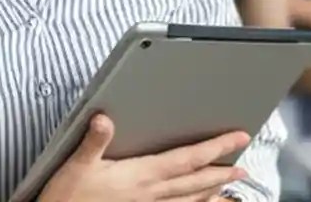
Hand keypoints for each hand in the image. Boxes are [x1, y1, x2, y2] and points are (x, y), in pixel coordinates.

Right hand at [39, 114, 250, 201]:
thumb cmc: (66, 198)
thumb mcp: (75, 166)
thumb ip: (93, 142)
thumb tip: (104, 118)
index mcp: (141, 175)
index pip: (188, 158)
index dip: (216, 147)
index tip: (239, 137)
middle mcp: (150, 194)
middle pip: (196, 180)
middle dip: (222, 171)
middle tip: (244, 166)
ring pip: (190, 199)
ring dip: (212, 191)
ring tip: (230, 184)